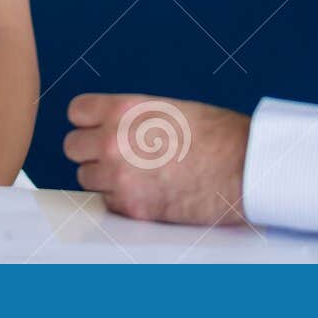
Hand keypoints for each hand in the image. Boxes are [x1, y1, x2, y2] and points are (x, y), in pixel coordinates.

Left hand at [64, 93, 250, 226]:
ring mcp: (120, 177)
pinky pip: (109, 203)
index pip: (76, 112)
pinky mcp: (132, 208)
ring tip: (137, 174)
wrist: (244, 168)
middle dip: (91, 152)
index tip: (97, 128)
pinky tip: (149, 191)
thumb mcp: (166, 109)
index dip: (89, 121)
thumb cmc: (216, 135)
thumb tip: (110, 128)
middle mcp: (114, 141)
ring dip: (105, 178)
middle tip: (115, 155)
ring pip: (87, 178)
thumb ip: (131, 119)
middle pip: (73, 147)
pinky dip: (123, 200)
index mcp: (123, 110)